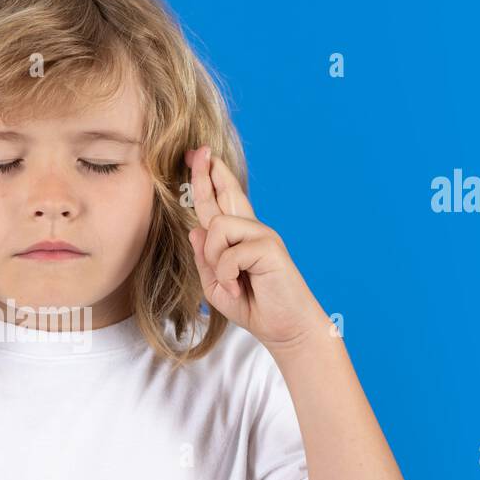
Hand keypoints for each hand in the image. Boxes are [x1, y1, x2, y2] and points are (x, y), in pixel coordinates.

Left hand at [185, 145, 327, 353]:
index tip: (196, 156)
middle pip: (225, 193)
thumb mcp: (216, 286)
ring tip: (229, 282)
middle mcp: (251, 230)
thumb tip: (195, 229)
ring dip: (214, 260)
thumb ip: (205, 260)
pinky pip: (228, 253)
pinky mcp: (269, 247)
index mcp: (238, 237)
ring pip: (217, 227)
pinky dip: (225, 275)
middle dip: (207, 172)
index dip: (207, 179)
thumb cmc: (253, 307)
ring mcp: (262, 235)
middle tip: (198, 151)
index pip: (219, 202)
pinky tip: (238, 288)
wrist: (285, 328)